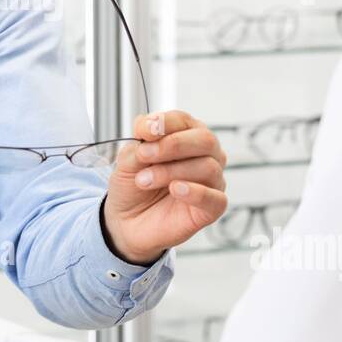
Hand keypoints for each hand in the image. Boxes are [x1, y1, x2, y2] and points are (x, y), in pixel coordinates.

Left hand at [103, 111, 227, 263]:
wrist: (126, 221)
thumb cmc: (133, 186)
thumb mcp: (128, 159)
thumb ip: (141, 142)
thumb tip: (152, 127)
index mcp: (185, 137)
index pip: (184, 120)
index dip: (164, 122)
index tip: (142, 131)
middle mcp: (204, 156)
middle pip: (205, 139)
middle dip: (172, 144)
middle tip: (144, 155)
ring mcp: (211, 182)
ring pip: (207, 166)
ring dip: (170, 171)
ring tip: (145, 180)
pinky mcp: (211, 208)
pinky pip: (216, 198)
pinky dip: (195, 192)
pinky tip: (175, 189)